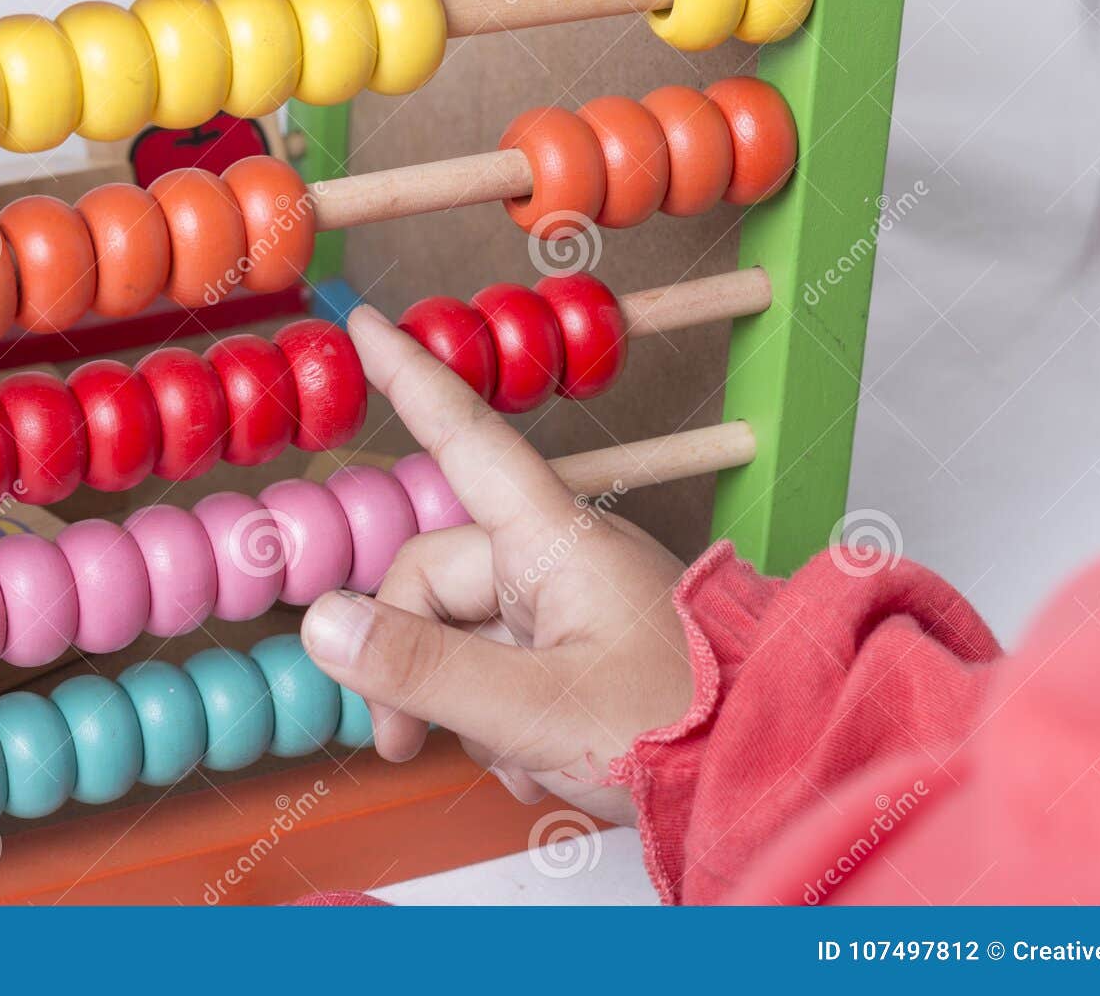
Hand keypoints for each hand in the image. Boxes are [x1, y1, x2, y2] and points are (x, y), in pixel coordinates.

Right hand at [301, 304, 696, 823]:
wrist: (777, 778)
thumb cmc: (677, 729)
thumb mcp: (532, 706)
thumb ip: (420, 668)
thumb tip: (322, 622)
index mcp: (555, 540)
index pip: (466, 437)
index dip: (411, 378)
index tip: (366, 322)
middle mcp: (560, 559)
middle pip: (436, 576)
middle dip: (408, 663)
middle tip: (403, 741)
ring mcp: (573, 607)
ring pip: (464, 633)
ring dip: (463, 704)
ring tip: (512, 757)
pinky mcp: (584, 651)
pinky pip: (503, 667)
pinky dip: (501, 719)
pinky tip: (537, 762)